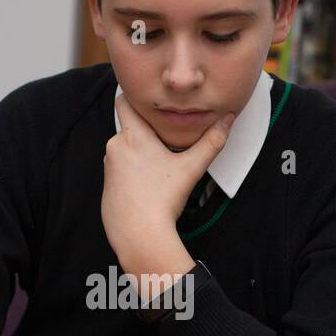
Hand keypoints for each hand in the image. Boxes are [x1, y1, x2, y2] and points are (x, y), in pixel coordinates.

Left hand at [101, 95, 234, 265]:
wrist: (139, 236)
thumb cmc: (161, 201)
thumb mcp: (191, 168)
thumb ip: (212, 141)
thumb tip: (228, 119)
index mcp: (133, 136)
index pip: (124, 101)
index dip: (136, 99)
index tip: (151, 105)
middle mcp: (115, 148)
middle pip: (131, 130)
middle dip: (147, 136)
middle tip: (167, 148)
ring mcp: (108, 168)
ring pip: (126, 152)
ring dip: (140, 157)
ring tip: (159, 172)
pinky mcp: (106, 188)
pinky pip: (121, 173)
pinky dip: (133, 176)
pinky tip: (148, 189)